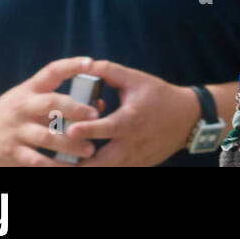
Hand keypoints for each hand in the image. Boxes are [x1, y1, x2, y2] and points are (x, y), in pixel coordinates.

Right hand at [0, 56, 101, 166]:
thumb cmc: (17, 111)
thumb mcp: (32, 98)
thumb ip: (62, 100)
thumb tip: (100, 103)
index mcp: (31, 89)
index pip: (52, 71)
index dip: (71, 66)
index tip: (91, 62)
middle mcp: (22, 107)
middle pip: (50, 103)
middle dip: (75, 108)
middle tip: (96, 115)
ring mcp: (15, 130)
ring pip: (46, 137)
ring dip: (70, 144)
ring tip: (89, 150)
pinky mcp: (10, 152)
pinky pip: (35, 161)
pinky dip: (53, 165)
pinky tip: (69, 168)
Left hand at [65, 60, 199, 166]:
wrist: (187, 119)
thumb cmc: (159, 96)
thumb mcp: (136, 80)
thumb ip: (110, 72)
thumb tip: (85, 64)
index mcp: (131, 119)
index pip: (108, 128)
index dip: (89, 130)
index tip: (71, 131)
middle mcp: (132, 144)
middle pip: (100, 163)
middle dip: (75, 165)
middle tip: (51, 161)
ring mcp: (134, 160)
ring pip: (104, 173)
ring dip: (81, 170)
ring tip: (56, 167)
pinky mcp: (135, 168)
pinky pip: (111, 174)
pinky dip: (95, 171)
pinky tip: (76, 167)